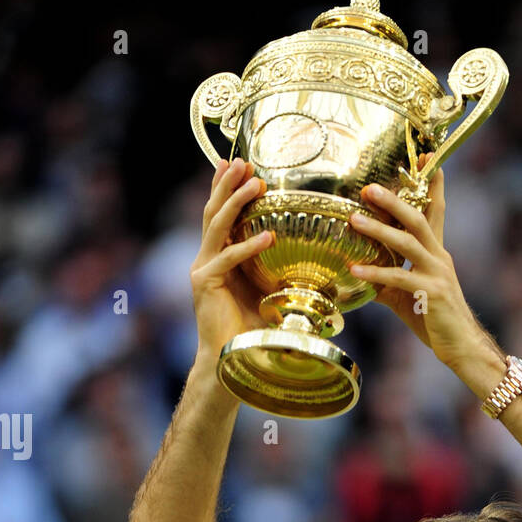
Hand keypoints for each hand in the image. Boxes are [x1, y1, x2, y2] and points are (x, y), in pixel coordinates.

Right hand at [190, 158, 274, 360]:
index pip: (221, 215)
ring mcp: (203, 269)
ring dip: (235, 201)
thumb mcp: (271, 292)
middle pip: (214, 211)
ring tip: (255, 184)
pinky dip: (248, 247)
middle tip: (242, 161)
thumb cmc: (252, 330)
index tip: (238, 163)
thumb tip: (318, 258)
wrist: (231, 359)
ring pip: (216, 225)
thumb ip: (280, 271)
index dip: (226, 188)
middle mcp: (207, 258)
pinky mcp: (204, 284)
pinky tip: (268, 236)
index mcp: (219, 257)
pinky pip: (227, 258)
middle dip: (227, 184)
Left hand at [348, 154, 497, 374]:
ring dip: (379, 229)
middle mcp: (439, 257)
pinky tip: (357, 270)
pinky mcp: (432, 293)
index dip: (432, 184)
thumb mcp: (407, 297)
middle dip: (395, 199)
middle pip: (419, 218)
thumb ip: (387, 283)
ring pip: (408, 242)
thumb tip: (361, 276)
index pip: (435, 211)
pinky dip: (376, 273)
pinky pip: (400, 278)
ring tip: (354, 220)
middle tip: (369, 187)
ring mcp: (437, 274)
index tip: (427, 158)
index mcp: (436, 254)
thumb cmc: (435, 321)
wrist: (461, 347)